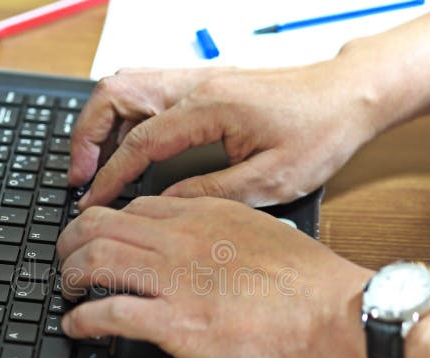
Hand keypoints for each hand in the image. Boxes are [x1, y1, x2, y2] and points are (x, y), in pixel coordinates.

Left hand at [56, 196, 371, 357]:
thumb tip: (201, 247)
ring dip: (69, 275)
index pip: (136, 206)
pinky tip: (77, 327)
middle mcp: (181, 239)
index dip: (107, 221)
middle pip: (101, 224)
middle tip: (65, 258)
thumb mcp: (264, 234)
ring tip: (65, 290)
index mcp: (205, 214)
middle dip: (71, 240)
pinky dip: (82, 320)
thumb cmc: (311, 283)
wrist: (337, 315)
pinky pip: (107, 313)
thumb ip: (224, 232)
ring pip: (94, 259)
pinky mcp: (176, 322)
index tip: (100, 236)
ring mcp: (175, 279)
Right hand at [69, 63, 377, 208]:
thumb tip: (164, 205)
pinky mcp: (205, 86)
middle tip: (80, 177)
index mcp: (209, 106)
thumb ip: (210, 193)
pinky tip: (130, 150)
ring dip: (103, 125)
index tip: (91, 201)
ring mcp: (198, 79)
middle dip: (87, 136)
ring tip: (96, 166)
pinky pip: (147, 94)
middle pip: (116, 94)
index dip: (110, 175)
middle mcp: (196, 85)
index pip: (139, 140)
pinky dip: (126, 121)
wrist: (348, 96)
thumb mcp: (270, 180)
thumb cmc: (320, 131)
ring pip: (127, 88)